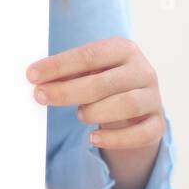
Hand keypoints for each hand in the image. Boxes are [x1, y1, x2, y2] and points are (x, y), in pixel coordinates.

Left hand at [25, 36, 164, 149]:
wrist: (137, 108)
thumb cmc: (105, 85)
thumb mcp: (89, 73)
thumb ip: (68, 74)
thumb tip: (35, 79)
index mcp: (124, 49)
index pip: (90, 55)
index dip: (59, 65)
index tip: (32, 75)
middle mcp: (143, 71)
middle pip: (104, 82)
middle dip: (68, 91)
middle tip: (41, 97)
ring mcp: (153, 98)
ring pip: (127, 105)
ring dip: (95, 112)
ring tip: (78, 115)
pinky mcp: (157, 124)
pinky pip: (140, 133)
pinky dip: (115, 138)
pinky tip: (92, 138)